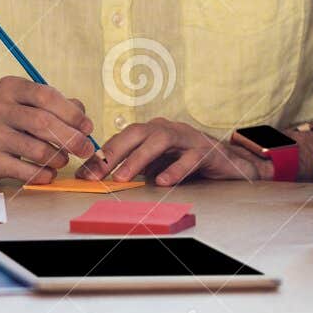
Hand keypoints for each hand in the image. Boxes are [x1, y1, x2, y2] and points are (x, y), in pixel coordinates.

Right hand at [0, 77, 94, 184]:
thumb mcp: (19, 102)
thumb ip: (52, 104)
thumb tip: (83, 115)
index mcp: (9, 88)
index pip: (47, 96)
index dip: (72, 113)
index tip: (87, 126)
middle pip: (44, 123)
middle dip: (72, 138)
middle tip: (85, 148)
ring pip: (37, 149)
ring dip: (58, 157)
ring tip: (62, 160)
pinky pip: (24, 170)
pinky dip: (43, 173)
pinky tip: (48, 173)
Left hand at [79, 118, 265, 185]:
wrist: (229, 163)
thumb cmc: (188, 163)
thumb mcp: (158, 165)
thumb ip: (135, 168)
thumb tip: (102, 179)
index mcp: (153, 132)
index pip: (122, 138)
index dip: (102, 155)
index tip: (83, 175)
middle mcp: (168, 130)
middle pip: (137, 132)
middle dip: (114, 152)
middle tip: (97, 173)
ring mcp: (188, 138)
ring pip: (160, 140)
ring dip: (138, 158)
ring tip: (122, 177)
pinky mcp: (207, 151)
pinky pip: (190, 158)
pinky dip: (175, 169)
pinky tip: (162, 182)